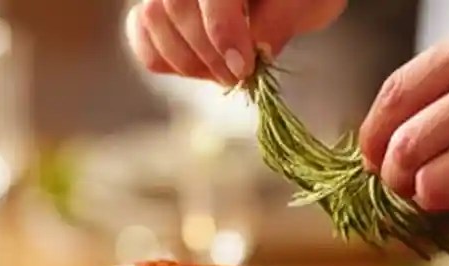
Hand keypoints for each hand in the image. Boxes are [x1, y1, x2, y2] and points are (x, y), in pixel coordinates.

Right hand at [125, 0, 345, 84]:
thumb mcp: (307, 2)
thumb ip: (280, 20)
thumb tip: (255, 49)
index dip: (221, 31)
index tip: (242, 67)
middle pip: (173, 6)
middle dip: (206, 52)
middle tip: (237, 75)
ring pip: (152, 19)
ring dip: (186, 59)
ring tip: (221, 73)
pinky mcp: (156, 3)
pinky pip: (140, 32)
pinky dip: (163, 58)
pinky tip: (196, 68)